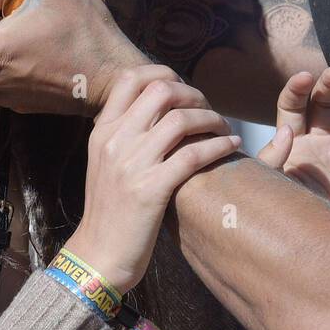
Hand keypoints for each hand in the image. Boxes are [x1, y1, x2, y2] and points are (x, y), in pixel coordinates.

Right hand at [66, 65, 241, 291]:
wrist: (98, 256)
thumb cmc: (110, 210)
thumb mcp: (106, 163)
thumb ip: (125, 133)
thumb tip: (155, 107)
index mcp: (103, 131)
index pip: (130, 79)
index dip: (164, 73)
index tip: (185, 88)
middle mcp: (114, 141)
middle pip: (160, 91)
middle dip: (194, 94)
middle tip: (209, 109)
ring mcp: (131, 165)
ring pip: (180, 120)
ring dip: (211, 119)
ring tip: (225, 128)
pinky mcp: (150, 191)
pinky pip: (192, 155)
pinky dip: (219, 146)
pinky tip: (232, 146)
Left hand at [256, 65, 329, 227]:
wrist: (320, 267)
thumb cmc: (288, 226)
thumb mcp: (271, 190)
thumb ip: (273, 160)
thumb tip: (287, 129)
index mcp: (291, 147)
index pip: (293, 108)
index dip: (297, 90)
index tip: (304, 78)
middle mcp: (319, 148)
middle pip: (326, 107)